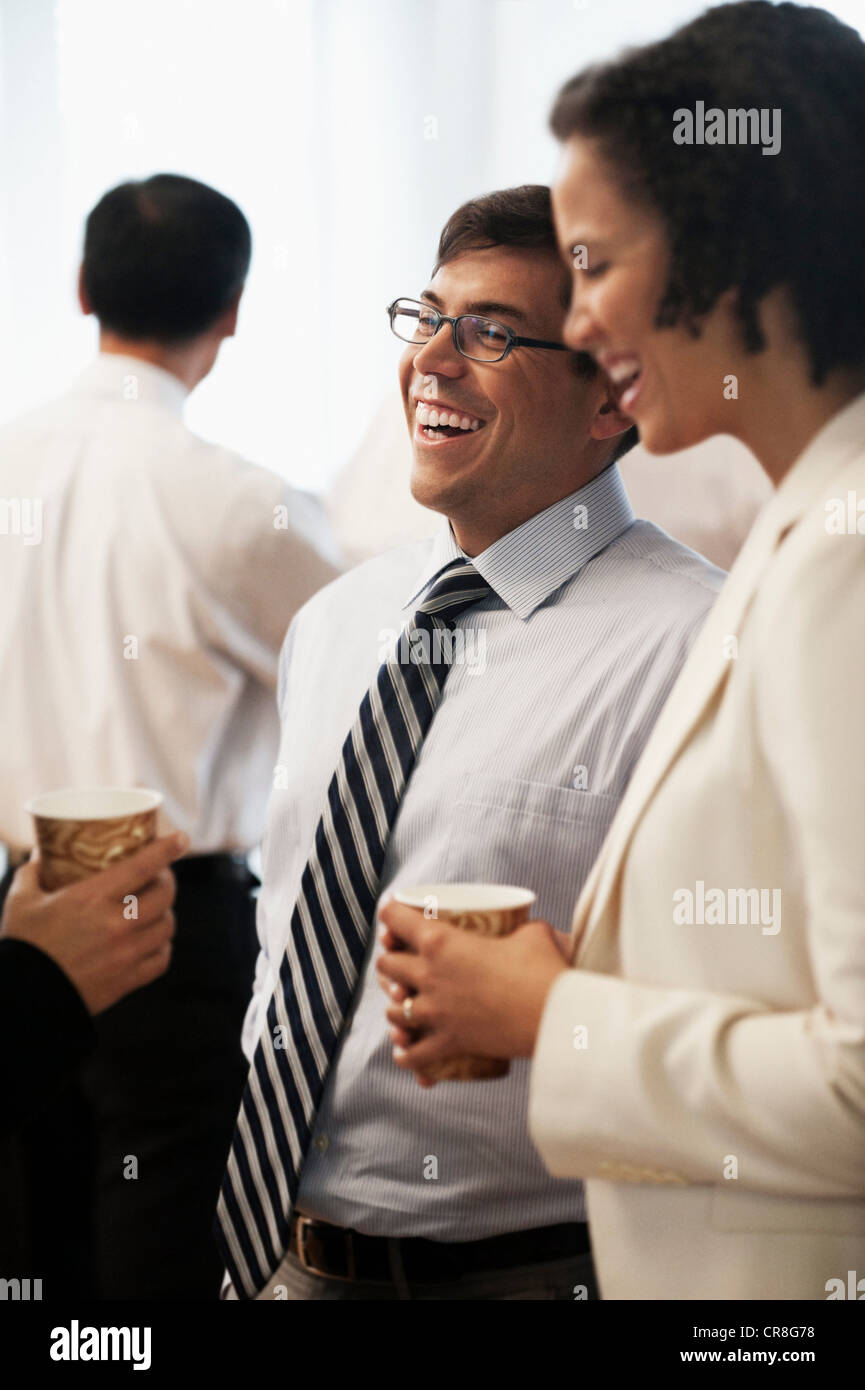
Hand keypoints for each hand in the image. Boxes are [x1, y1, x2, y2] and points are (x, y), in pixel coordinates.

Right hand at [0, 832, 188, 1014]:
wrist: (23, 999)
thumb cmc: (22, 945)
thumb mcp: (21, 900)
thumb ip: (33, 872)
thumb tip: (40, 854)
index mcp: (92, 898)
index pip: (142, 866)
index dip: (166, 849)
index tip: (181, 838)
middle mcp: (116, 924)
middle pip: (165, 894)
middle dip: (167, 880)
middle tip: (160, 876)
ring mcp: (126, 954)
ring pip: (167, 926)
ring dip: (165, 913)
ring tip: (156, 908)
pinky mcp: (128, 980)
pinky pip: (161, 959)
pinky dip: (162, 947)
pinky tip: (153, 941)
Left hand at [376, 899, 570, 1086]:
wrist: (555, 1016)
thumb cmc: (543, 968)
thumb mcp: (531, 933)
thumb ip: (520, 927)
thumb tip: (527, 928)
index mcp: (440, 941)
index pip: (394, 918)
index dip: (390, 912)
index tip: (393, 912)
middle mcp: (428, 975)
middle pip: (386, 965)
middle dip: (391, 961)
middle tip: (403, 961)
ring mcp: (435, 1012)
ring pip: (392, 1011)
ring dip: (396, 1006)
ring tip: (405, 1005)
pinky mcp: (448, 1043)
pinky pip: (414, 1055)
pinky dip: (407, 1055)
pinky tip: (404, 1052)